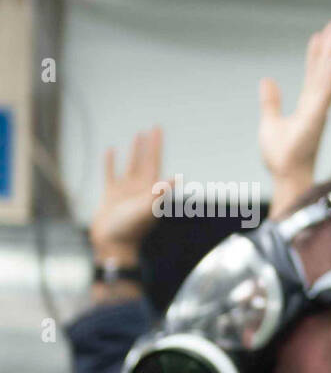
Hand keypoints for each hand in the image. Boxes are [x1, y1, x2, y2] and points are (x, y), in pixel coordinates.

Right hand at [90, 127, 165, 266]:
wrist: (112, 245)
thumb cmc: (129, 229)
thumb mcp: (146, 209)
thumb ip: (160, 193)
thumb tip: (177, 178)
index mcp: (150, 189)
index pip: (155, 161)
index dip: (157, 145)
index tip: (158, 129)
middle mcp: (140, 188)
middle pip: (146, 160)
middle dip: (150, 144)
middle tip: (154, 127)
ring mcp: (126, 191)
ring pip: (131, 165)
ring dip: (135, 151)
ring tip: (138, 135)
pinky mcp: (111, 195)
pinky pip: (111, 174)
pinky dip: (111, 162)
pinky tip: (112, 150)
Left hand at [259, 19, 330, 218]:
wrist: (286, 177)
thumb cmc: (282, 157)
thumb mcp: (270, 123)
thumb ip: (271, 102)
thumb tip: (267, 81)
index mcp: (308, 107)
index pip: (313, 76)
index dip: (316, 55)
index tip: (320, 35)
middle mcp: (316, 107)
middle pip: (323, 72)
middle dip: (330, 48)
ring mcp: (317, 113)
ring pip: (325, 79)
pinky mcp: (314, 120)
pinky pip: (323, 94)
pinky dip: (329, 77)